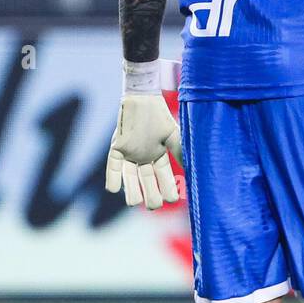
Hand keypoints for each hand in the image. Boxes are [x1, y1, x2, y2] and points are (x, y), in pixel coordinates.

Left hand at [105, 93, 181, 209]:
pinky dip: (113, 179)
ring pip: (129, 179)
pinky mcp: (116, 148)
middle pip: (146, 182)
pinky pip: (113, 167)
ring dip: (131, 192)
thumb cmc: (159, 115)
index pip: (164, 176)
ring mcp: (129, 154)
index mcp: (158, 155)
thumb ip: (180, 151)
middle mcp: (143, 158)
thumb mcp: (173, 134)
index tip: (172, 198)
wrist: (142, 98)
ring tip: (135, 202)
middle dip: (151, 195)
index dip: (168, 188)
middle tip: (155, 204)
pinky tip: (114, 189)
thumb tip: (191, 169)